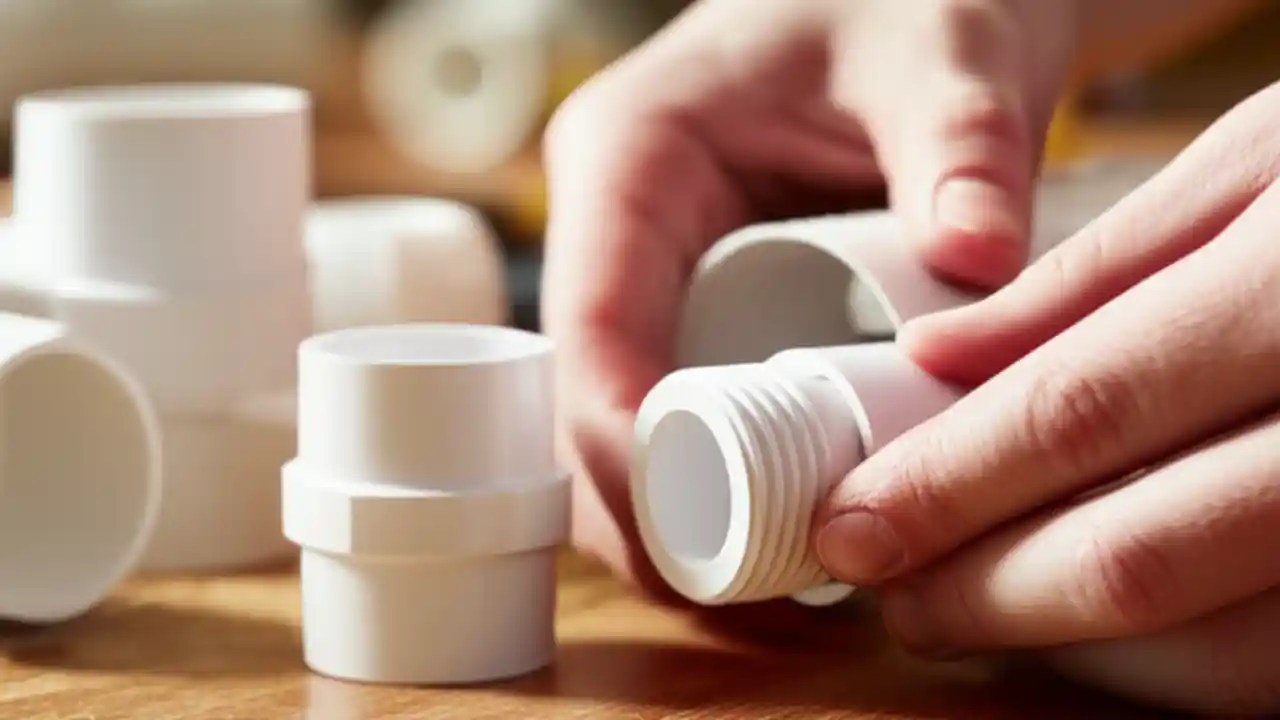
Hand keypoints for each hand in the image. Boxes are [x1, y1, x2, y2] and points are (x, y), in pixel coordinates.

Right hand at [542, 0, 1073, 589]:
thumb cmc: (899, 2)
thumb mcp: (938, 54)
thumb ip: (961, 142)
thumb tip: (981, 262)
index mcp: (630, 159)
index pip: (590, 326)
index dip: (623, 443)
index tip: (698, 528)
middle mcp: (615, 226)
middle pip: (588, 396)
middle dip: (647, 506)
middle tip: (741, 586)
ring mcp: (647, 271)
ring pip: (620, 416)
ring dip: (669, 512)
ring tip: (761, 584)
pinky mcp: (689, 303)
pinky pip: (669, 405)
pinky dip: (704, 481)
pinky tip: (766, 534)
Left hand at [814, 81, 1279, 714]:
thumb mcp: (1259, 163)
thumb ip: (1097, 268)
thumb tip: (936, 355)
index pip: (1083, 409)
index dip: (947, 483)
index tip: (852, 522)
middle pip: (1141, 552)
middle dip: (984, 589)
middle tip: (894, 596)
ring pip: (1224, 644)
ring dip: (1069, 643)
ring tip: (972, 610)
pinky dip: (1174, 664)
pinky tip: (1092, 621)